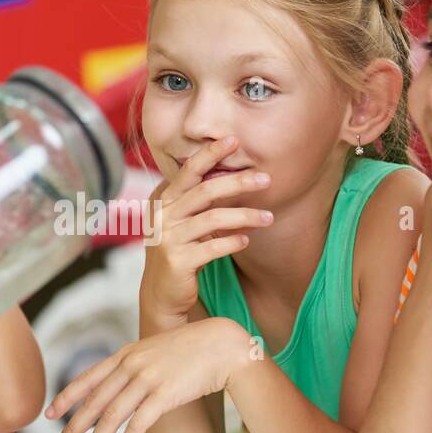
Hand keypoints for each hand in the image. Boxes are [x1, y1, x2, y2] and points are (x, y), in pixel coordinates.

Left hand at [45, 318, 252, 432]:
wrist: (221, 344)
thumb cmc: (190, 349)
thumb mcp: (153, 350)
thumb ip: (133, 365)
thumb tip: (117, 386)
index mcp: (125, 354)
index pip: (87, 378)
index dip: (66, 398)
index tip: (49, 414)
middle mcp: (131, 365)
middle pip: (94, 402)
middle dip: (74, 428)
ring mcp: (148, 378)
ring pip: (112, 415)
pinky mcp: (165, 393)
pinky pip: (140, 422)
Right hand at [139, 137, 271, 327]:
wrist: (162, 292)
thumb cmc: (179, 249)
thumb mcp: (182, 219)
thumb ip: (197, 198)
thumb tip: (231, 173)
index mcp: (164, 200)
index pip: (188, 171)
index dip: (210, 154)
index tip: (233, 140)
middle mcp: (163, 216)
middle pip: (205, 191)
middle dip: (238, 182)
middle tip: (266, 179)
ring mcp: (168, 239)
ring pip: (213, 219)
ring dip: (245, 216)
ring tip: (269, 217)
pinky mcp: (178, 261)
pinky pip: (212, 247)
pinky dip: (232, 242)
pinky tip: (247, 240)